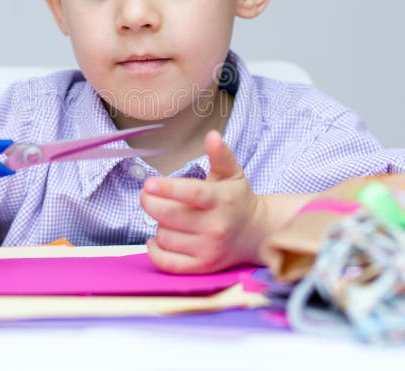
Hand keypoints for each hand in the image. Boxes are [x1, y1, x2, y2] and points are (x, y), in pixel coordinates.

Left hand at [140, 130, 266, 273]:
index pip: (192, 194)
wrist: (255, 234)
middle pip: (169, 215)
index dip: (168, 188)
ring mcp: (209, 249)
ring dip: (158, 225)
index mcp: (222, 200)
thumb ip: (220, 155)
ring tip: (168, 217)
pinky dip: (154, 250)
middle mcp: (216, 227)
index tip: (149, 184)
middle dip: (150, 202)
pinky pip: (166, 262)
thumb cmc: (236, 200)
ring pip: (164, 236)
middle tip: (148, 194)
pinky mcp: (201, 267)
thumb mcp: (232, 174)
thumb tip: (212, 135)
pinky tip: (157, 238)